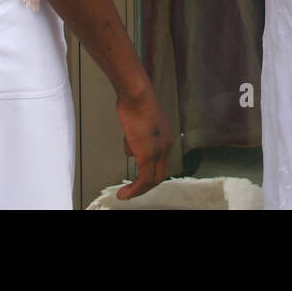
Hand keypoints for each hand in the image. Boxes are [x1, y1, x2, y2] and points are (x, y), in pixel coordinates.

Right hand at [115, 84, 173, 200]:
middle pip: (159, 175)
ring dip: (138, 191)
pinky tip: (124, 193)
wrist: (137, 95)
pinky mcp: (148, 154)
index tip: (138, 180)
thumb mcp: (138, 124)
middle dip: (145, 186)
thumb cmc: (136, 103)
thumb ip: (136, 141)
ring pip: (152, 180)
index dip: (150, 173)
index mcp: (166, 138)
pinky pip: (143, 179)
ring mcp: (158, 151)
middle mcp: (166, 146)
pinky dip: (134, 190)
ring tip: (125, 195)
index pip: (161, 163)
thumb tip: (131, 152)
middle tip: (132, 191)